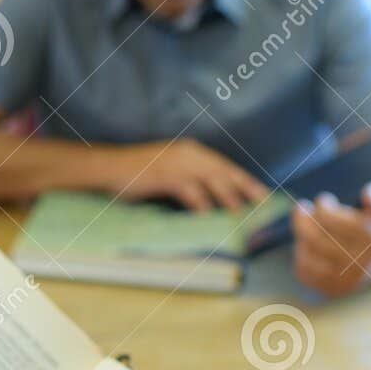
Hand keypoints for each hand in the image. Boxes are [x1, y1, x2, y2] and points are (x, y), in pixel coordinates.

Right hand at [102, 139, 269, 210]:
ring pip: (212, 180)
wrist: (107, 167)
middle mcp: (189, 153)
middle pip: (225, 172)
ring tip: (241, 217)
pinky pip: (191, 191)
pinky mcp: (165, 175)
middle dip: (246, 190)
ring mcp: (177, 162)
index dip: (245, 181)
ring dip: (229, 199)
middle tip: (263, 207)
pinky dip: (202, 205)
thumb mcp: (167, 171)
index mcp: (192, 151)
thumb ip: (188, 181)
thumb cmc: (135, 173)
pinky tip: (209, 218)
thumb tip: (210, 202)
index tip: (263, 196)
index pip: (225, 166)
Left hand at [290, 182, 370, 297]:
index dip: (323, 209)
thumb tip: (368, 196)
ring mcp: (350, 280)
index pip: (331, 221)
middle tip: (302, 208)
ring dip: (300, 238)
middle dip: (304, 219)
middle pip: (315, 239)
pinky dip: (301, 256)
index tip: (323, 200)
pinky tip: (308, 245)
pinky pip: (304, 272)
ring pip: (307, 257)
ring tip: (307, 226)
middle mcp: (363, 263)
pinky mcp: (338, 290)